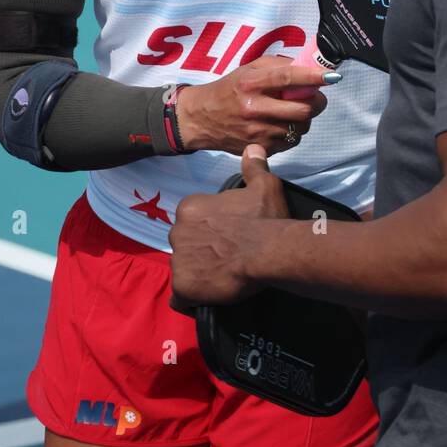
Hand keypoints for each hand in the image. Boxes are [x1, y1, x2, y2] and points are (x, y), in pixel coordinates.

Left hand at [169, 145, 288, 309]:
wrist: (269, 251)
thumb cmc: (264, 218)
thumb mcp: (264, 186)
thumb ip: (254, 167)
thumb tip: (252, 148)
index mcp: (190, 207)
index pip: (191, 222)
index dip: (208, 231)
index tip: (226, 237)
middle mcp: (177, 231)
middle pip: (185, 245)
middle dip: (200, 252)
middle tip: (225, 258)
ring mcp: (178, 260)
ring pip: (184, 269)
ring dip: (198, 274)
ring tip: (222, 278)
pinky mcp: (183, 286)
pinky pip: (181, 297)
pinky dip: (192, 298)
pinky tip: (208, 297)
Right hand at [176, 55, 331, 155]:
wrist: (201, 119)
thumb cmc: (228, 89)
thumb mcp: (248, 69)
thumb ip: (277, 66)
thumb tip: (308, 67)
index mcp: (250, 84)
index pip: (288, 78)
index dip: (314, 77)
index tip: (331, 76)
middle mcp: (254, 108)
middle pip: (303, 109)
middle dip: (316, 102)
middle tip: (314, 97)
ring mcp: (257, 132)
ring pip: (300, 127)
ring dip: (304, 118)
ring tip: (293, 111)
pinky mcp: (259, 148)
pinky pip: (290, 141)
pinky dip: (292, 132)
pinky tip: (281, 124)